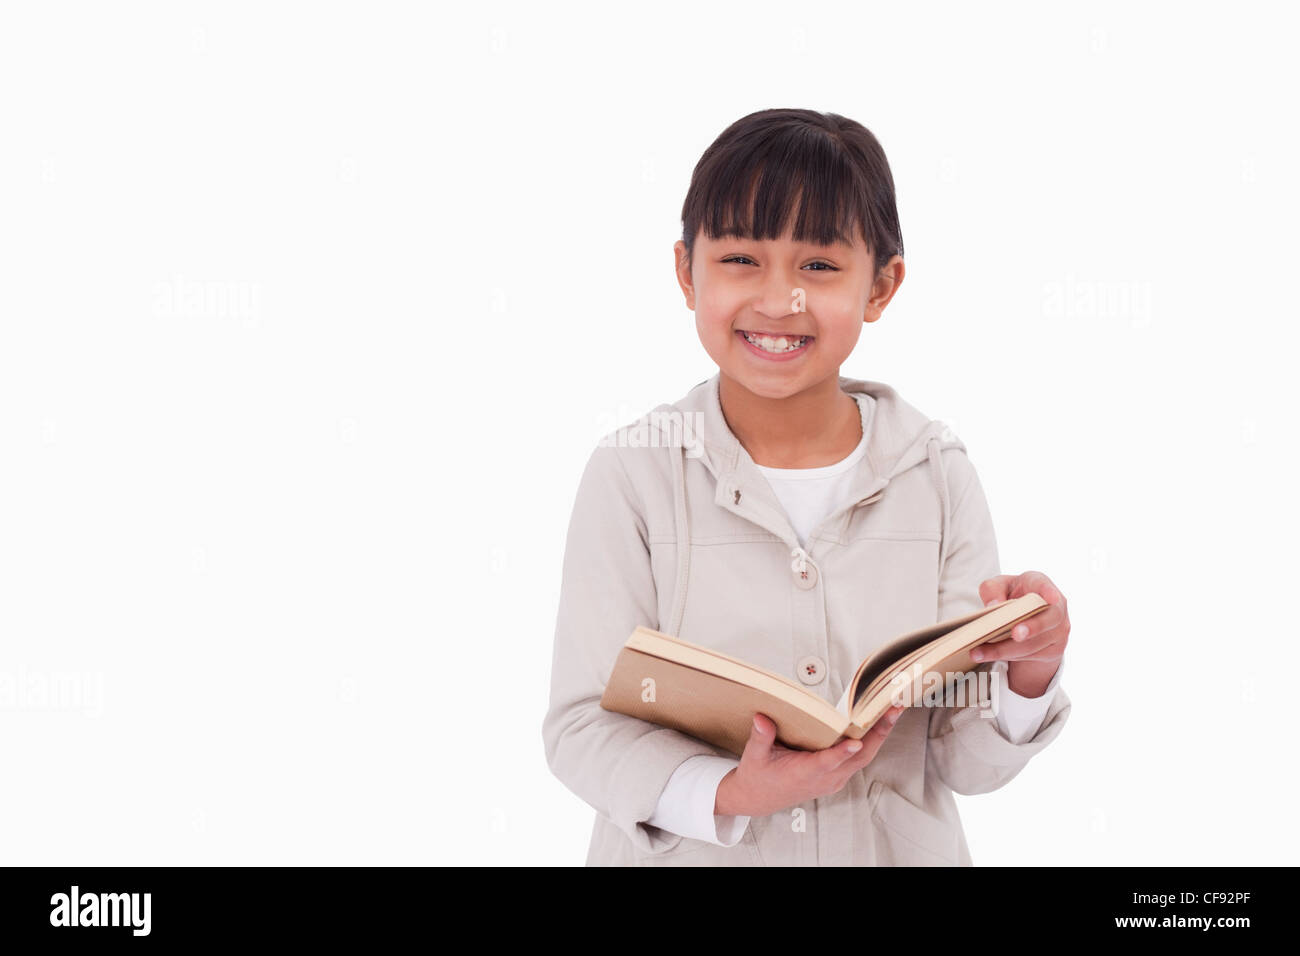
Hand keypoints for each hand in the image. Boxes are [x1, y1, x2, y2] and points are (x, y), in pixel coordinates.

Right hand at [714, 706, 905, 817]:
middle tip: (892, 711)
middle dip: (878, 734)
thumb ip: (761, 737)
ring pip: (864, 757)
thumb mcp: (754, 757)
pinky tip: (878, 723)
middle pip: (859, 757)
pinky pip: (859, 758)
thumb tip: (762, 718)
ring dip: (879, 735)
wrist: (759, 799)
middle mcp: (825, 779)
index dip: (841, 752)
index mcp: (804, 774)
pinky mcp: (836, 776)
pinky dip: (872, 741)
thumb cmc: (758, 777)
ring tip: (892, 711)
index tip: (855, 741)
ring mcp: (834, 779)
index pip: (827, 763)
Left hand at [972, 571, 1069, 697]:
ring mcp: (1058, 631)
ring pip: (1033, 644)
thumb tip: (993, 605)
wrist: (1027, 619)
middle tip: (1016, 634)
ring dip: (1004, 649)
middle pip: (1046, 619)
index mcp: (1039, 584)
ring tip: (978, 651)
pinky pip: (1029, 656)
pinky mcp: (1053, 651)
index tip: (1052, 598)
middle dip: (1031, 628)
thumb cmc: (1010, 595)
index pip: (1045, 585)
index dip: (1049, 591)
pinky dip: (1005, 656)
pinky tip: (985, 655)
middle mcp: (1056, 608)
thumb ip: (992, 589)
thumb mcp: (998, 586)